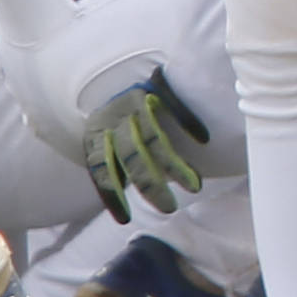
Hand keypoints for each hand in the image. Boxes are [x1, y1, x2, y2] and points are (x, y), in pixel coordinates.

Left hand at [85, 72, 213, 223]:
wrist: (111, 75)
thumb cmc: (113, 123)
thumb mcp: (105, 144)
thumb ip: (115, 168)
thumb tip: (126, 207)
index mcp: (94, 134)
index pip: (100, 168)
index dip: (112, 194)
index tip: (126, 220)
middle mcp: (112, 119)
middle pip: (130, 155)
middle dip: (149, 184)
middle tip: (168, 208)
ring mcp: (133, 102)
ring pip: (153, 137)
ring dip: (174, 164)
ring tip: (194, 187)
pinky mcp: (154, 87)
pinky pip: (173, 104)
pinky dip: (188, 121)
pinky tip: (202, 140)